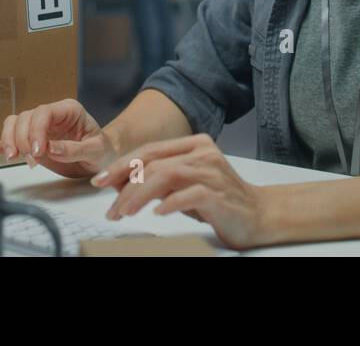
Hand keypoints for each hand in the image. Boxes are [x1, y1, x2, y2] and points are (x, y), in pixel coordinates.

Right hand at [0, 99, 118, 178]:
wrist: (100, 158)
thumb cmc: (102, 150)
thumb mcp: (95, 151)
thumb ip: (74, 150)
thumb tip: (51, 149)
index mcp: (68, 110)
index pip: (43, 112)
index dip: (36, 131)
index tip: (37, 151)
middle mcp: (51, 115)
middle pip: (25, 118)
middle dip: (22, 139)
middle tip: (30, 160)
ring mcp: (40, 126)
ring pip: (14, 124)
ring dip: (9, 141)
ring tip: (14, 158)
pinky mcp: (32, 139)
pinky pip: (12, 137)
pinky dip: (1, 144)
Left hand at [89, 133, 270, 249]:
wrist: (260, 215)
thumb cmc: (219, 200)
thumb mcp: (183, 186)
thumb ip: (157, 181)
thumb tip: (119, 183)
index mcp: (193, 144)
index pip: (149, 151)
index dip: (121, 165)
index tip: (99, 181)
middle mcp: (203, 153)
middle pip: (154, 163)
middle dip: (125, 184)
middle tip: (111, 207)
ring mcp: (212, 172)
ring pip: (166, 175)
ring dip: (140, 195)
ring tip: (126, 212)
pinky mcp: (219, 193)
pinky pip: (189, 194)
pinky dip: (169, 204)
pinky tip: (157, 214)